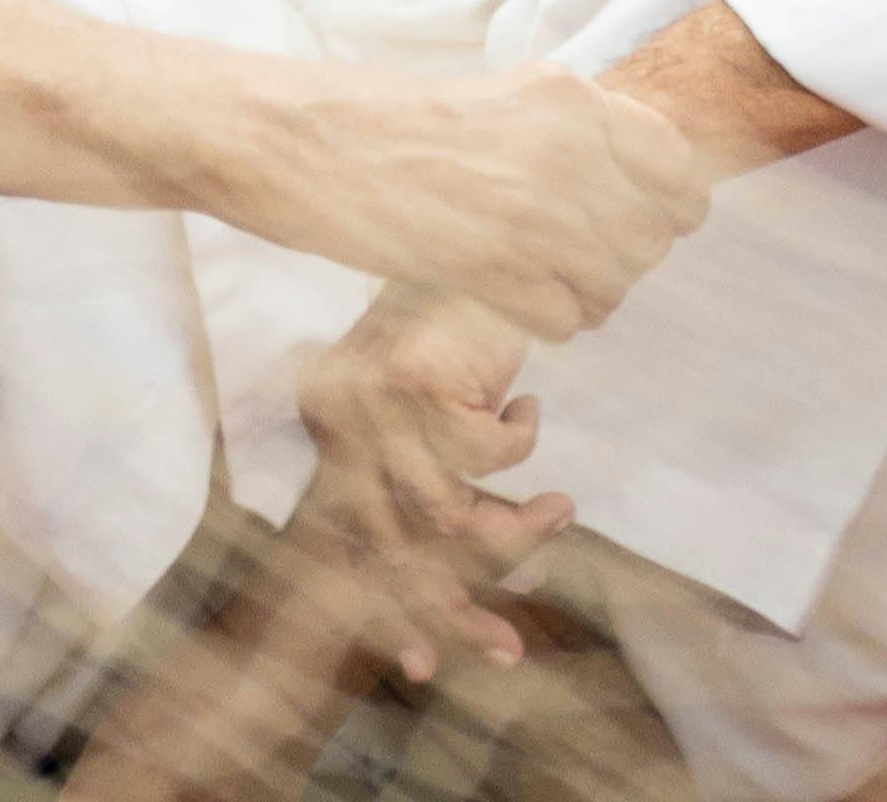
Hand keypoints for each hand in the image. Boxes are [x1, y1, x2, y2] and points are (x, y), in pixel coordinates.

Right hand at [236, 51, 711, 344]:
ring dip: (586, 289)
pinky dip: (548, 316)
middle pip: (654, 236)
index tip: (640, 212)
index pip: (681, 169)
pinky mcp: (501, 270)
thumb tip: (643, 180)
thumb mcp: (506, 95)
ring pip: (617, 285)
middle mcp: (567, 149)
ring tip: (535, 269)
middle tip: (573, 246)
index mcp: (570, 96)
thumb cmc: (400, 115)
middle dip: (623, 251)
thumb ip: (576, 131)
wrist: (315, 141)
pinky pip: (570, 320)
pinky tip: (508, 289)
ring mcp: (537, 213)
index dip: (668, 201)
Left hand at [293, 289, 570, 684]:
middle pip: (391, 549)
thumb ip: (417, 468)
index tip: (422, 666)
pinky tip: (527, 404)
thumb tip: (437, 565)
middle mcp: (338, 413)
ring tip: (559, 515)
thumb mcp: (418, 394)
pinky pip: (489, 458)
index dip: (388, 611)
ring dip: (513, 532)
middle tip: (504, 652)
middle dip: (451, 611)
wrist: (472, 220)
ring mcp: (376, 399)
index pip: (351, 538)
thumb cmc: (452, 309)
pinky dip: (520, 442)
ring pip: (447, 518)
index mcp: (327, 417)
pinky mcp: (421, 384)